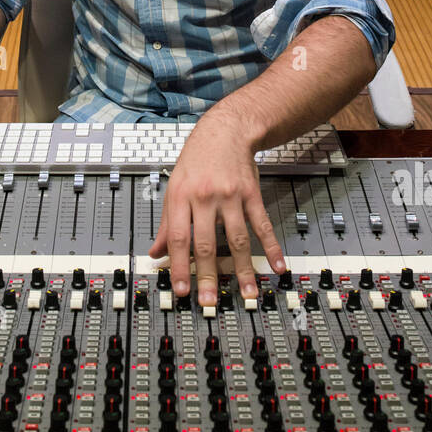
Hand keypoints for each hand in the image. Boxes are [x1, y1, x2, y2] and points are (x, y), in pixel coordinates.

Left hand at [147, 112, 285, 305]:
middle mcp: (205, 197)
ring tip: (247, 292)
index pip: (178, 238)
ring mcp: (231, 196)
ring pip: (237, 239)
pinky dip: (271, 247)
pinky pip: (262, 225)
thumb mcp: (174, 187)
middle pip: (207, 243)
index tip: (181, 290)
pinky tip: (277, 265)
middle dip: (208, 275)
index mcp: (181, 197)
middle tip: (209, 300)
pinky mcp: (252, 195)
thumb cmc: (197, 160)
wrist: (226, 131)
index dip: (179, 266)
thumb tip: (154, 252)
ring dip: (242, 269)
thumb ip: (166, 223)